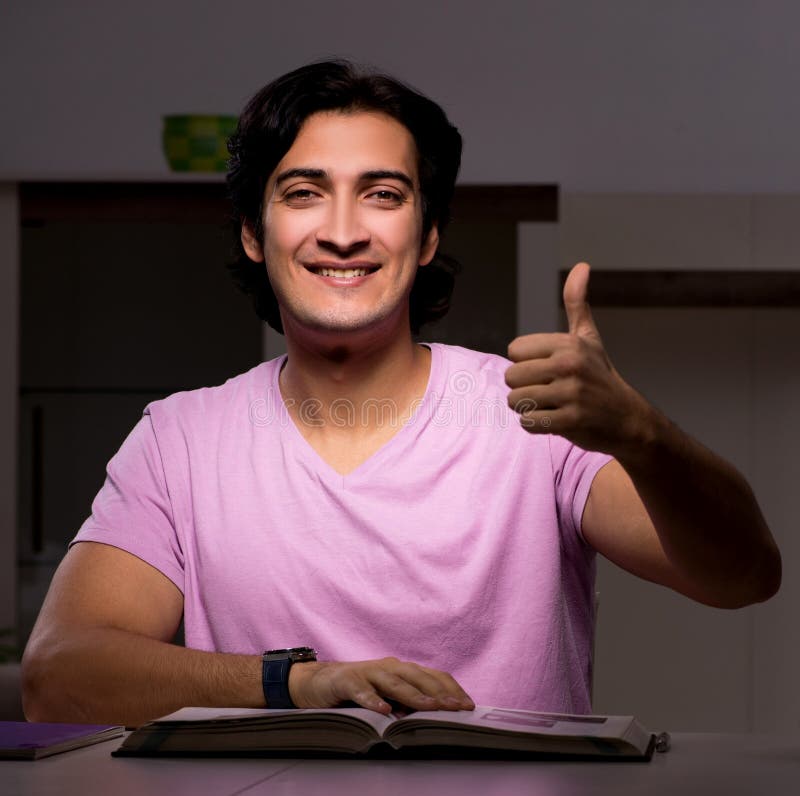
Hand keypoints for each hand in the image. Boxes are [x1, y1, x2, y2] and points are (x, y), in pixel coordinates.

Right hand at [288, 657, 474, 714]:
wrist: (321, 681)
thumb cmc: (361, 690)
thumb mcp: (389, 695)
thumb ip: (409, 702)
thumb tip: (439, 718)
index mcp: (403, 670)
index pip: (433, 676)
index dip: (452, 689)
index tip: (468, 705)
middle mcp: (389, 667)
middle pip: (419, 677)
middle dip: (440, 693)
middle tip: (457, 708)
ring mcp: (369, 672)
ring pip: (395, 682)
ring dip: (414, 695)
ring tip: (430, 707)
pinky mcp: (348, 680)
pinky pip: (362, 691)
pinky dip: (373, 700)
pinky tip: (383, 711)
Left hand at [505, 262, 648, 453]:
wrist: (628, 419)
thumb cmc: (600, 376)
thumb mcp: (589, 337)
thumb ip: (577, 303)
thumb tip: (582, 265)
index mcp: (568, 343)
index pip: (514, 350)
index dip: (526, 362)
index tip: (548, 369)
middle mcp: (569, 365)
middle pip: (511, 377)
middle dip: (523, 387)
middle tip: (548, 390)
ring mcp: (571, 394)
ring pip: (516, 401)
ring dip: (528, 407)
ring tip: (551, 404)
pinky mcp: (570, 421)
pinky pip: (527, 423)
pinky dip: (536, 425)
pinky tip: (555, 419)